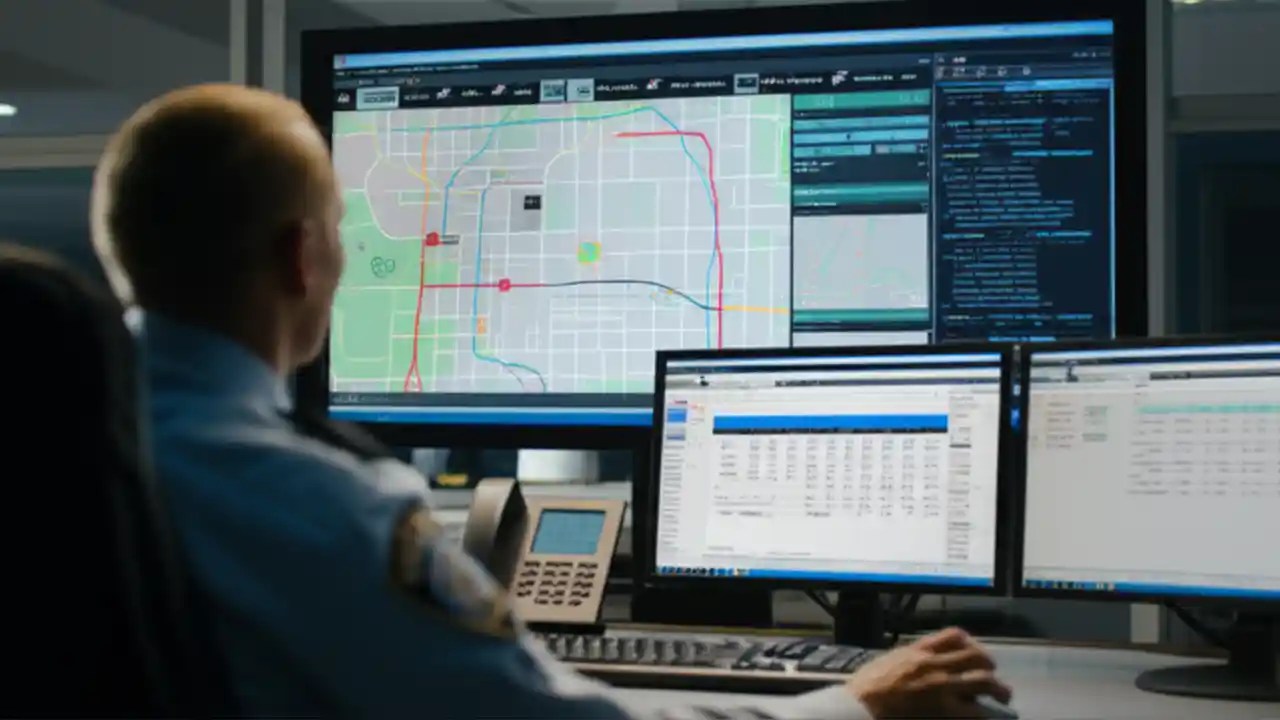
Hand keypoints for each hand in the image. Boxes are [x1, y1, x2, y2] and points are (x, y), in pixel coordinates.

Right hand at [846, 627, 1011, 718]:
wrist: (859, 708)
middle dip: (990, 666)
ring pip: (984, 682)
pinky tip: (985, 717)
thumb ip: (910, 658)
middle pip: (977, 657)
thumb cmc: (866, 688)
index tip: (974, 652)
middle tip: (994, 678)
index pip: (955, 636)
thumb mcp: (889, 661)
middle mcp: (936, 665)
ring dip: (999, 689)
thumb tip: (924, 659)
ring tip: (1004, 697)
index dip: (971, 643)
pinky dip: (984, 714)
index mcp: (919, 651)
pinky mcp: (945, 713)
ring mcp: (943, 689)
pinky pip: (975, 711)